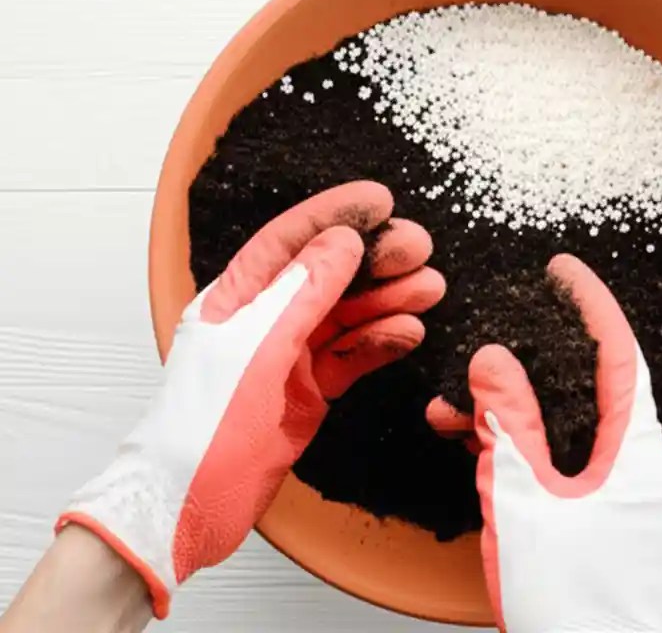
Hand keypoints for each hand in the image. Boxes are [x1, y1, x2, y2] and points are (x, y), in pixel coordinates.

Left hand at [58, 181, 444, 618]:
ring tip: (430, 288)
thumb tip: (341, 242)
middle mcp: (264, 320)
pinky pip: (352, 356)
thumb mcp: (256, 351)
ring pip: (348, 314)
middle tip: (419, 248)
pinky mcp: (308, 391)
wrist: (188, 504)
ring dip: (389, 299)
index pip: (291, 240)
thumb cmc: (203, 429)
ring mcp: (288, 356)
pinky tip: (409, 332)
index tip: (380, 200)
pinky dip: (381, 343)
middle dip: (375, 257)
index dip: (336, 214)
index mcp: (236, 298)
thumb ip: (301, 294)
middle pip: (328, 273)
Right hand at [465, 254, 661, 632]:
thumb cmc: (564, 609)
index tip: (564, 270)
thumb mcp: (523, 505)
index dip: (592, 307)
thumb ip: (508, 425)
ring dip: (522, 421)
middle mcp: (657, 473)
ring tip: (457, 415)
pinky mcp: (626, 519)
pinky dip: (539, 456)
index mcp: (645, 461)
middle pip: (593, 396)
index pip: (622, 359)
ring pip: (580, 433)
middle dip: (531, 374)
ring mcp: (644, 498)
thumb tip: (495, 358)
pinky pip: (582, 466)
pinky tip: (485, 451)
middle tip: (491, 347)